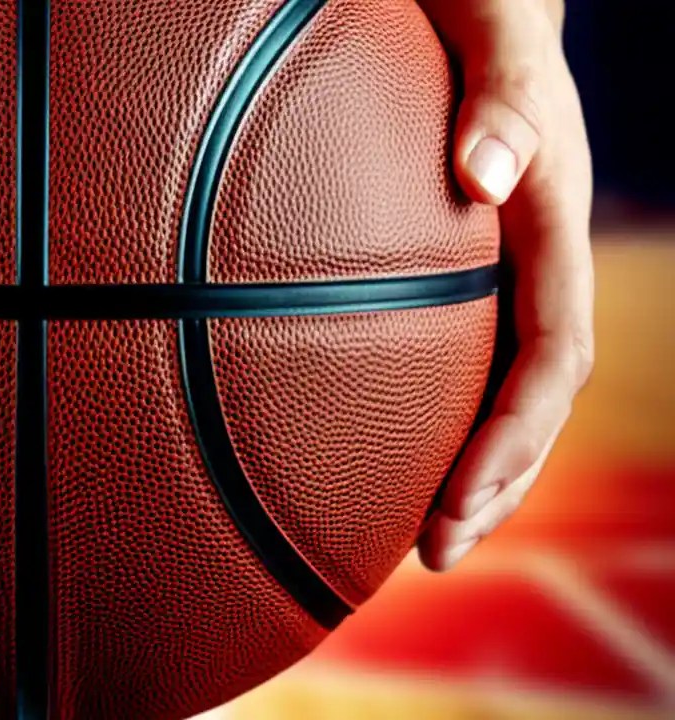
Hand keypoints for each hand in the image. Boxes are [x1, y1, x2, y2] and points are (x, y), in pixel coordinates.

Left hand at [416, 0, 594, 569]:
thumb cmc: (477, 0)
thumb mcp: (494, 28)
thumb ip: (503, 96)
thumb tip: (486, 178)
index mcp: (550, 216)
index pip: (551, 358)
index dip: (511, 442)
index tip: (453, 509)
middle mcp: (531, 251)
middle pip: (531, 394)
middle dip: (492, 480)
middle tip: (431, 555)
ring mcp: (498, 256)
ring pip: (496, 381)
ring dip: (467, 462)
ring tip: (420, 536)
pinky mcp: (458, 253)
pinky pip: (455, 345)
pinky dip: (432, 407)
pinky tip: (382, 443)